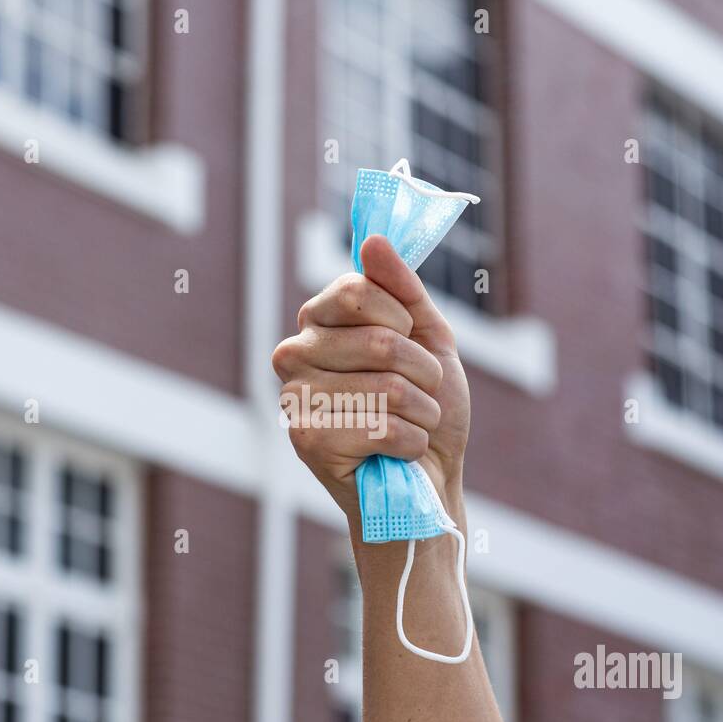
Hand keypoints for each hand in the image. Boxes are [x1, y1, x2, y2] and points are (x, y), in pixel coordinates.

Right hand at [271, 235, 470, 521]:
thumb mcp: (428, 339)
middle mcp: (294, 354)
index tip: (410, 343)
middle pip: (379, 341)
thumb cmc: (426, 409)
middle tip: (423, 396)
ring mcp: (295, 398)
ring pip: (386, 387)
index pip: (357, 291)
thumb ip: (402, 290)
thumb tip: (373, 240)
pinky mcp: (307, 441)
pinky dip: (410, 442)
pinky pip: (382, 426)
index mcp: (317, 323)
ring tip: (415, 425)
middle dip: (423, 373)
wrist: (428, 481)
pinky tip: (399, 453)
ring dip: (423, 411)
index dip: (403, 321)